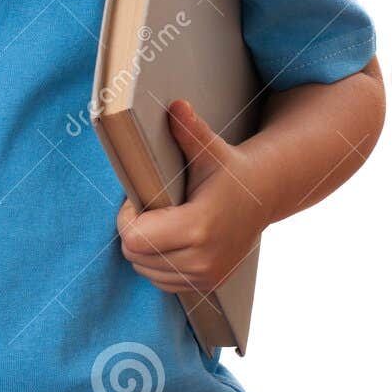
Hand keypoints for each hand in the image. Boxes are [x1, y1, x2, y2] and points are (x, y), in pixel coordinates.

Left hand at [116, 99, 270, 296]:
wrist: (263, 197)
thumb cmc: (229, 171)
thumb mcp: (210, 150)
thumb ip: (189, 130)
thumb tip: (177, 105)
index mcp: (199, 226)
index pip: (134, 237)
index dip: (128, 217)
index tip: (141, 200)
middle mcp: (203, 259)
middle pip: (135, 255)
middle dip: (134, 231)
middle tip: (151, 209)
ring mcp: (206, 277)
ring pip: (145, 271)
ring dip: (145, 250)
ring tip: (161, 223)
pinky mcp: (207, 286)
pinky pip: (161, 282)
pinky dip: (158, 264)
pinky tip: (171, 242)